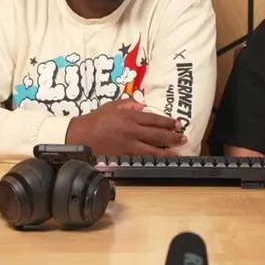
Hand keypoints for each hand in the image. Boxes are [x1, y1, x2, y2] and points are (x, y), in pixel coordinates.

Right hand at [65, 98, 186, 155]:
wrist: (81, 136)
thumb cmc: (96, 120)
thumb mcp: (112, 106)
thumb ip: (128, 104)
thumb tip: (142, 106)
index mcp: (130, 117)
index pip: (154, 119)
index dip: (167, 122)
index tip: (178, 124)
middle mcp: (132, 131)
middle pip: (157, 135)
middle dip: (172, 137)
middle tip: (183, 138)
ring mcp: (129, 145)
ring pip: (152, 149)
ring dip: (167, 151)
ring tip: (178, 153)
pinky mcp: (124, 156)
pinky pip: (141, 158)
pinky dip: (152, 159)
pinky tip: (160, 160)